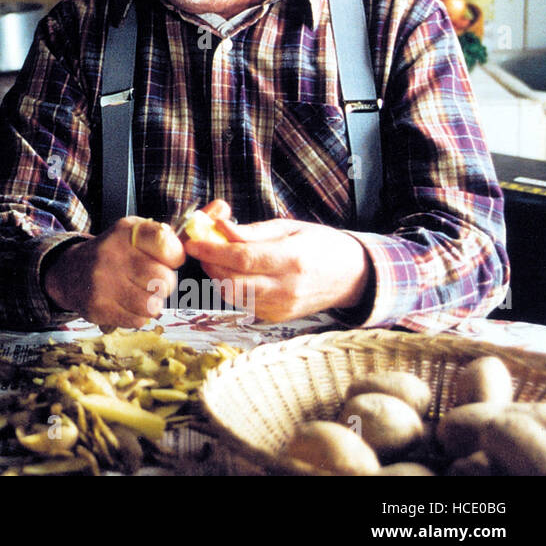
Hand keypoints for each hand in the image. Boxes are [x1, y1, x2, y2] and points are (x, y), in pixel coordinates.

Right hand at [43, 217, 186, 328]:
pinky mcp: (98, 308)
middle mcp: (112, 255)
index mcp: (125, 232)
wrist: (70, 272)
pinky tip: (126, 303)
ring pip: (152, 305)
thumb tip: (197, 241)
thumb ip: (164, 237)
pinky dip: (138, 315)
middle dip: (165, 284)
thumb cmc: (112, 253)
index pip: (167, 245)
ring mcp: (103, 283)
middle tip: (153, 280)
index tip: (168, 259)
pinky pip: (137, 320)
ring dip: (152, 302)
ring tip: (141, 293)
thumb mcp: (132, 234)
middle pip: (163, 280)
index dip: (175, 257)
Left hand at [181, 200, 370, 321]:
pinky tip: (234, 273)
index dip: (212, 250)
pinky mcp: (278, 317)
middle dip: (210, 265)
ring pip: (234, 296)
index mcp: (292, 260)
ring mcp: (283, 307)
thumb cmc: (322, 245)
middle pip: (232, 282)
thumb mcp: (289, 227)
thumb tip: (219, 228)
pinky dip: (232, 288)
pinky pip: (244, 303)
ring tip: (216, 258)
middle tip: (201, 249)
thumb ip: (252, 231)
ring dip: (217, 277)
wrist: (353, 276)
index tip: (192, 242)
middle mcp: (287, 288)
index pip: (241, 259)